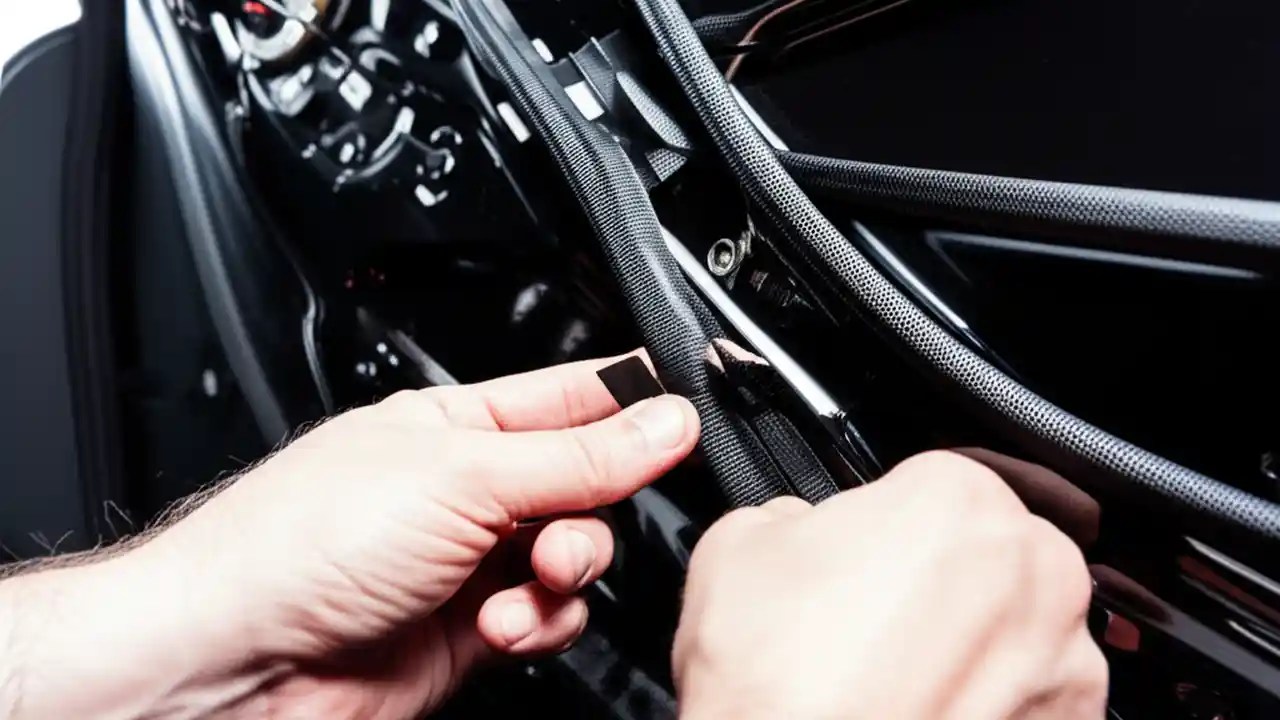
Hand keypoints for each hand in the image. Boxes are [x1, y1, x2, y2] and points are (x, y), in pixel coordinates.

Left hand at [2, 352, 699, 718]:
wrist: (241, 659)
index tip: (682, 421)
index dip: (631, 406)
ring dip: (565, 572)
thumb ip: (579, 455)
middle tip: (568, 526)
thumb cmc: (303, 540)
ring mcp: (470, 562)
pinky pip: (548, 618)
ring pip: (574, 558)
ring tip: (528, 579)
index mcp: (458, 422)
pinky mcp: (472, 631)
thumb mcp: (464, 476)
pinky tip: (501, 625)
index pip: (571, 397)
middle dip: (591, 509)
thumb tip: (665, 420)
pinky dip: (540, 623)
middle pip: (585, 485)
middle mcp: (468, 489)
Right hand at [673, 451, 1106, 719]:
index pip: (929, 485)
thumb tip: (800, 527)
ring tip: (894, 682)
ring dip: (971, 646)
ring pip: (1017, 630)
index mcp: (957, 499)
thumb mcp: (736, 548)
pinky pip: (1031, 699)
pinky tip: (926, 713)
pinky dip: (993, 706)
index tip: (859, 555)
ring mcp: (1065, 662)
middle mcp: (1034, 573)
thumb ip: (790, 515)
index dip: (884, 523)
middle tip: (872, 622)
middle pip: (988, 554)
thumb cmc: (774, 687)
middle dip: (941, 581)